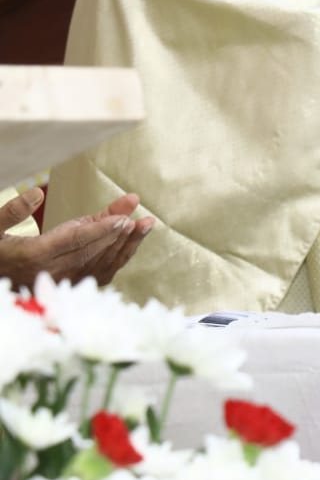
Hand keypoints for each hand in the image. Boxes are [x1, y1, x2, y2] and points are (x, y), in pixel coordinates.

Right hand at [0, 189, 154, 287]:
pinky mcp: (70, 285)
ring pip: (101, 263)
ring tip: (146, 224)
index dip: (100, 229)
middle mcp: (51, 272)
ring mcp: (62, 282)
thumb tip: (36, 193)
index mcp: (33, 255)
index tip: (123, 218)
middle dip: (120, 234)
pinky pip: (101, 272)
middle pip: (92, 251)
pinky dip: (120, 256)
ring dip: (127, 244)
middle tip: (141, 217)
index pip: (73, 241)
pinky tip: (134, 240)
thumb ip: (12, 211)